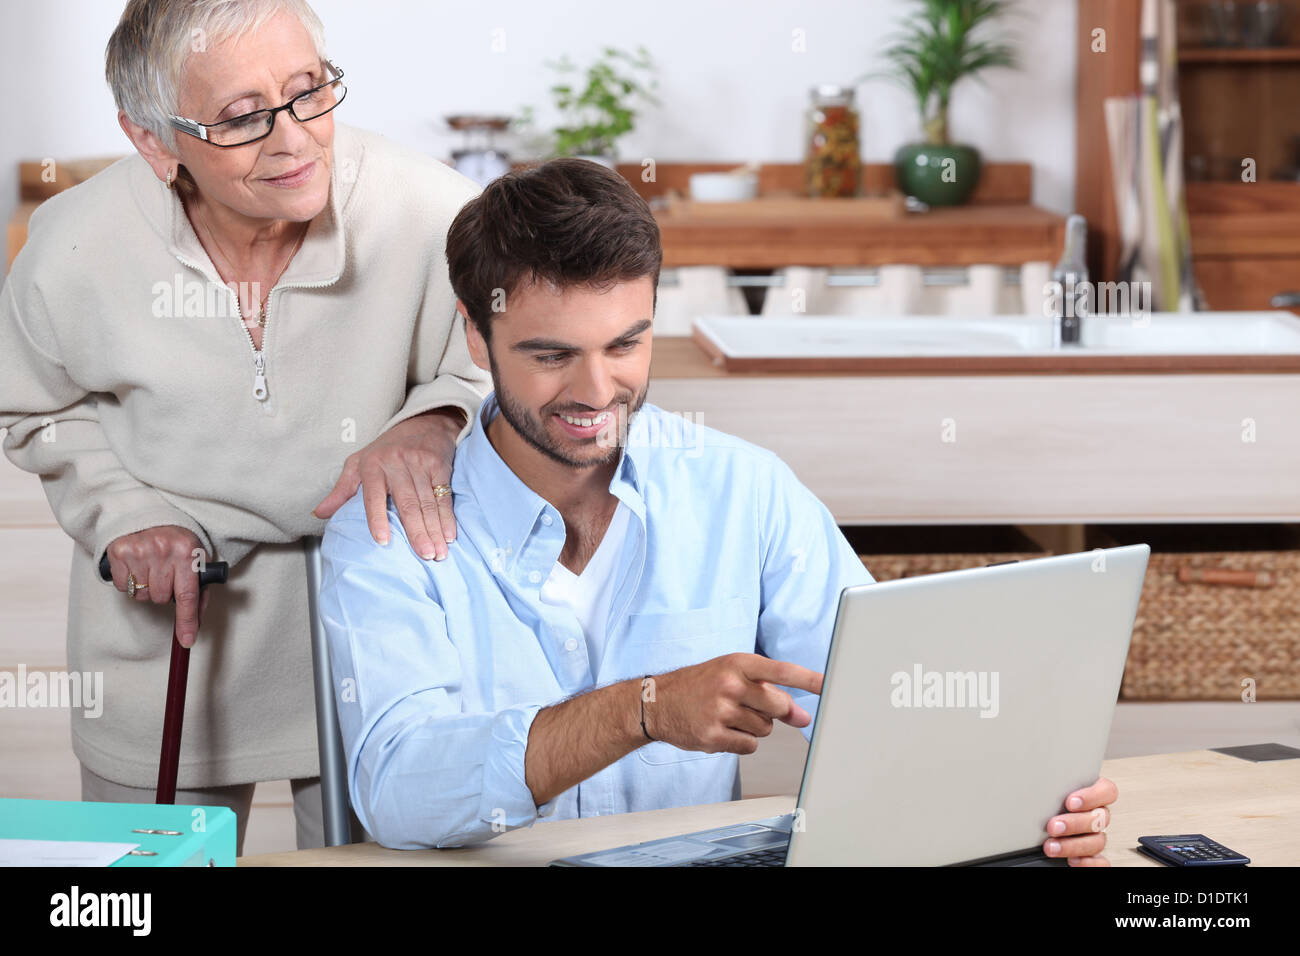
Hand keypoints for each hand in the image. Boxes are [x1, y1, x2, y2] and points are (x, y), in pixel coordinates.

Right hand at [105, 525, 210, 647]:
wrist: (150, 514)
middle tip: (166, 575)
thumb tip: (195, 623)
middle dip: (164, 593)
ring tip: (151, 569)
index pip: (188, 595)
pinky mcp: (119, 552)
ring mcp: (139, 550)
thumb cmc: (177, 542)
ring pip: (142, 595)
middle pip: (161, 598)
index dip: (187, 620)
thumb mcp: (196, 558)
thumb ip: (199, 590)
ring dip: (146, 589)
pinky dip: (129, 583)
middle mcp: (163, 550)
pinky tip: (136, 567)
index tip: (187, 640)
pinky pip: (123, 587)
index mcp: (187, 552)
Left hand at [312, 407, 464, 560]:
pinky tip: (450, 535)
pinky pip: (443, 496)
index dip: (377, 519)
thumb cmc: (386, 449)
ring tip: (438, 553)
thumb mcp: (358, 463)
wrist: (422, 423)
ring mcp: (420, 464)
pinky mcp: (439, 466)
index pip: (373, 496)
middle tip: (424, 555)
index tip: (382, 541)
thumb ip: (341, 490)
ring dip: (435, 530)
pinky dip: (447, 517)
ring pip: (427, 502)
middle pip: (407, 503)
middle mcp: (396, 463)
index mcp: (372, 465)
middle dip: (417, 531)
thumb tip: (319, 513)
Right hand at [642, 653, 822, 754]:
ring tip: (728, 715)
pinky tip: (722, 729)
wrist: (657, 703)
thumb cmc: (699, 685)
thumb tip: (802, 716)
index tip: (831, 686)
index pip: (782, 671)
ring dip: (754, 726)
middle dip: (775, 711)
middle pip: (778, 706)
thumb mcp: (731, 674)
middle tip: (751, 706)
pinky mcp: (713, 735)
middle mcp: (729, 684)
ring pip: (765, 729)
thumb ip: (768, 690)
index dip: (810, 680)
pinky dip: (742, 742)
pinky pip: (749, 746)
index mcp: (737, 663)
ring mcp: (720, 711)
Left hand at [1043, 776, 1117, 865]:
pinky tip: (1071, 860)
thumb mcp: (1048, 791)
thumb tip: (1037, 786)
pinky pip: (1101, 862)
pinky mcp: (1094, 857)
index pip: (1107, 791)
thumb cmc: (1043, 804)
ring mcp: (1096, 836)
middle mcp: (1097, 816)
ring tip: (1051, 846)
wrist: (1036, 828)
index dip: (1092, 797)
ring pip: (1097, 841)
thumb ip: (1054, 788)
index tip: (1070, 802)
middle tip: (1053, 826)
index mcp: (1091, 794)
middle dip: (1075, 823)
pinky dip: (1088, 863)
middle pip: (1100, 818)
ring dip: (1074, 845)